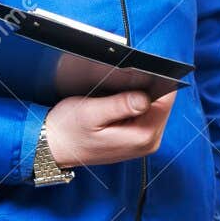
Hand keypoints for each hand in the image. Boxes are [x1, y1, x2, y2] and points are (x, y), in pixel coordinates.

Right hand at [42, 90, 175, 168]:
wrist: (53, 147)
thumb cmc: (68, 130)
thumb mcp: (91, 113)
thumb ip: (120, 105)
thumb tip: (145, 97)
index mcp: (142, 136)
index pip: (166, 101)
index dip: (157, 82)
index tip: (142, 73)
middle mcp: (148, 142)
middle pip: (162, 104)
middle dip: (145, 90)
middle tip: (121, 86)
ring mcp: (143, 142)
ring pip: (154, 108)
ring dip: (138, 97)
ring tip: (114, 97)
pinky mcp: (136, 139)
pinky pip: (144, 115)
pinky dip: (133, 105)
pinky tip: (115, 105)